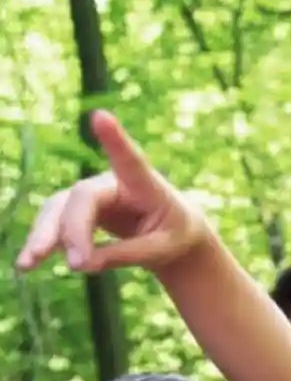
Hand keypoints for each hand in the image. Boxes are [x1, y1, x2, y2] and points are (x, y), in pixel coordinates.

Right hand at [15, 110, 211, 273]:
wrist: (170, 231)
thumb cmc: (174, 233)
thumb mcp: (163, 248)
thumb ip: (128, 254)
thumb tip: (82, 264)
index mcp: (146, 184)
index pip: (130, 160)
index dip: (115, 139)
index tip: (101, 116)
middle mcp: (113, 182)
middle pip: (83, 197)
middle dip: (75, 230)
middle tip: (78, 264)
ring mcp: (91, 194)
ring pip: (59, 208)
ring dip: (45, 235)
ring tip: (29, 263)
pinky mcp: (77, 210)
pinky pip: (53, 224)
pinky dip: (41, 243)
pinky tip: (27, 264)